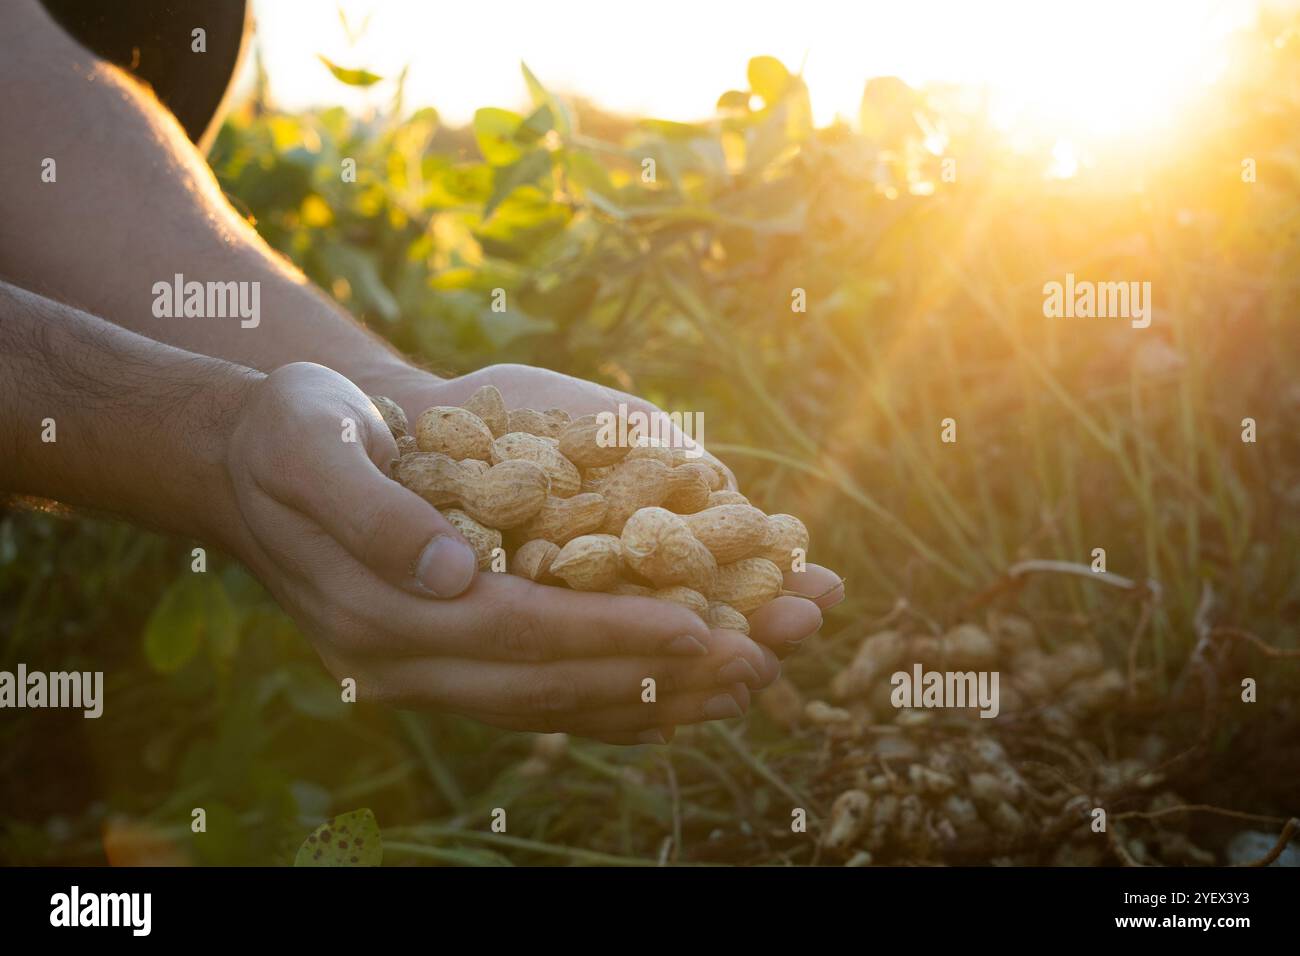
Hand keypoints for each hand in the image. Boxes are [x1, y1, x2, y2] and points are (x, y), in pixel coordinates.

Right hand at [222, 362, 780, 743]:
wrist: (249, 461)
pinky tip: (684, 689)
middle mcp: (404, 664)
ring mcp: (426, 675)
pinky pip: (544, 697)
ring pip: (558, 706)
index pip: (516, 633)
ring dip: (660, 697)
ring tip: (753, 678)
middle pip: (553, 685)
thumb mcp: (313, 447)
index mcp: (377, 611)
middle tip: (764, 660)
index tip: (702, 627)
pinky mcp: (447, 665)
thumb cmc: (292, 433)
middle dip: (664, 676)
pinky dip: (618, 696)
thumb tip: (451, 571)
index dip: (611, 634)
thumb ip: (373, 512)